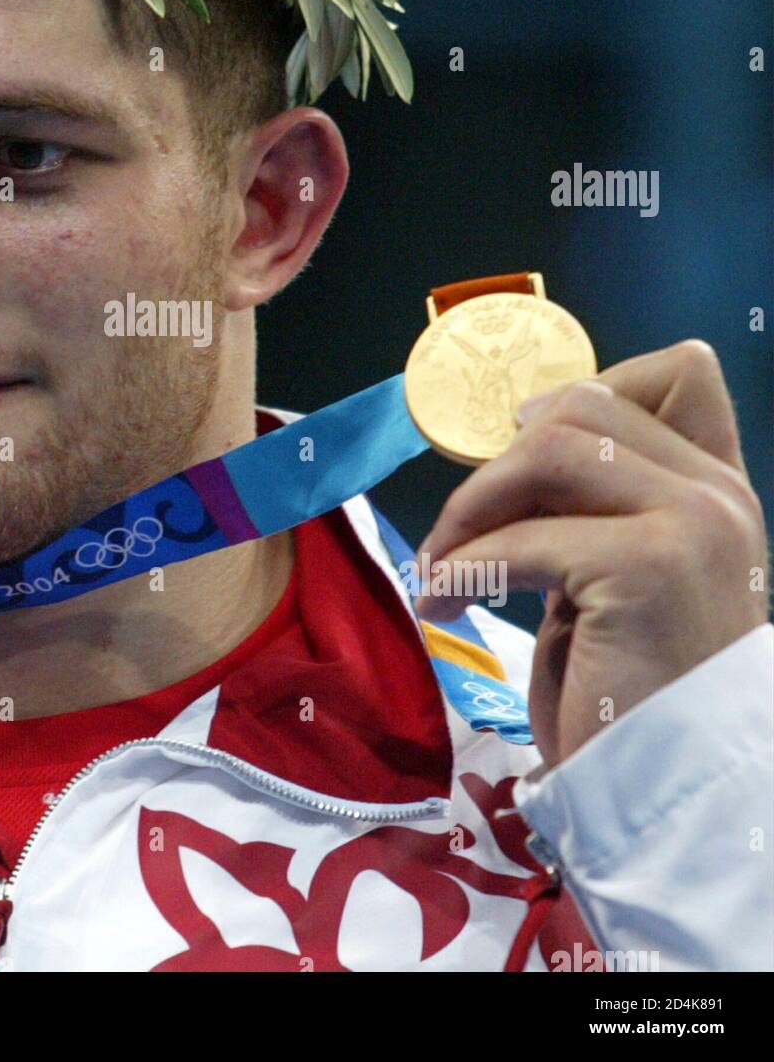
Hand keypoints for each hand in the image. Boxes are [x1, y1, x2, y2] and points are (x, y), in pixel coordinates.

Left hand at [414, 340, 768, 768]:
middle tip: (462, 527)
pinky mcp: (648, 568)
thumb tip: (517, 437)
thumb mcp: (622, 573)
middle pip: (584, 402)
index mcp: (719, 487)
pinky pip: (524, 537)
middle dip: (499, 461)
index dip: (583, 391)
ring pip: (550, 447)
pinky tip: (442, 600)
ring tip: (443, 561)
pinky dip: (463, 564)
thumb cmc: (637, 687)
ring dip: (472, 505)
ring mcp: (693, 524)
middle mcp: (718, 493)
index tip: (517, 453)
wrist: (674, 790)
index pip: (681, 369)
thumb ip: (599, 504)